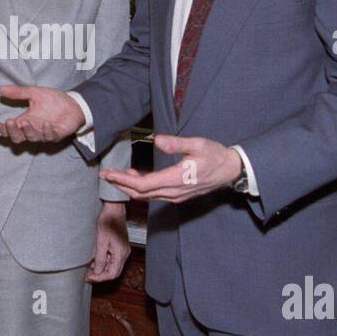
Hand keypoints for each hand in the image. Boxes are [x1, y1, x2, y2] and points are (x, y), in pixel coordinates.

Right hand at [0, 84, 83, 143]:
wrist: (74, 104)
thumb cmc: (54, 101)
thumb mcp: (34, 93)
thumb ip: (18, 93)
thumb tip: (1, 89)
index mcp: (25, 120)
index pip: (9, 128)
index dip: (0, 128)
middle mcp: (32, 129)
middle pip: (17, 137)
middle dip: (12, 131)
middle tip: (10, 122)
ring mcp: (44, 133)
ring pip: (32, 138)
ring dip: (28, 131)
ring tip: (26, 122)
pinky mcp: (56, 134)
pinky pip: (50, 136)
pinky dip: (47, 131)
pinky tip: (46, 124)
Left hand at [87, 201, 129, 282]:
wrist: (113, 210)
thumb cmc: (107, 222)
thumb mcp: (101, 241)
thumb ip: (100, 258)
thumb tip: (97, 272)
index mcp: (121, 254)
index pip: (112, 274)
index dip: (100, 278)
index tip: (89, 277)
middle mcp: (124, 254)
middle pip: (113, 272)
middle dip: (100, 275)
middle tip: (88, 275)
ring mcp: (123, 250)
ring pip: (113, 266)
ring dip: (102, 269)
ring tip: (89, 268)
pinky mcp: (120, 247)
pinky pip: (112, 259)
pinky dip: (104, 262)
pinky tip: (95, 260)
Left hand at [100, 134, 241, 202]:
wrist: (231, 171)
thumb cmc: (215, 155)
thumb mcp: (197, 144)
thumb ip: (176, 143)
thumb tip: (157, 139)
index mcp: (176, 179)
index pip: (143, 184)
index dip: (122, 180)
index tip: (108, 173)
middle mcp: (174, 192)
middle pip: (140, 193)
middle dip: (120, 185)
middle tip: (105, 176)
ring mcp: (176, 196)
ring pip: (147, 196)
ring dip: (130, 187)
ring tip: (116, 176)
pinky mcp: (178, 195)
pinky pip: (155, 195)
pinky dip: (141, 189)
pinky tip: (135, 178)